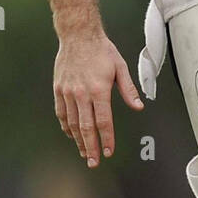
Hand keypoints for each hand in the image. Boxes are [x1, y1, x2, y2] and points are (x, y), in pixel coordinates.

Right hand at [53, 32, 143, 166]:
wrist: (78, 35)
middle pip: (86, 127)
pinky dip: (66, 127)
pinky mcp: (59, 89)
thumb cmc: (101, 50)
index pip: (103, 121)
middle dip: (90, 147)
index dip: (106, 139)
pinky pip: (61, 113)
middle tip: (93, 162)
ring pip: (72, 123)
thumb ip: (128, 90)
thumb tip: (138, 107)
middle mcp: (81, 93)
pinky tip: (71, 135)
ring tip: (84, 152)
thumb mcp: (120, 67)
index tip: (108, 151)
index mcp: (99, 89)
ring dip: (78, 140)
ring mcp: (68, 92)